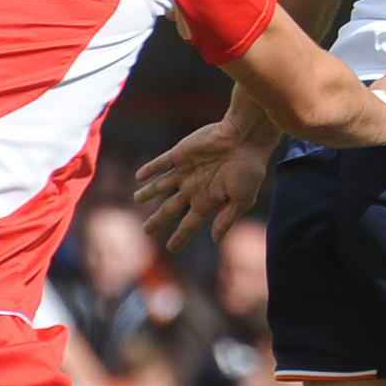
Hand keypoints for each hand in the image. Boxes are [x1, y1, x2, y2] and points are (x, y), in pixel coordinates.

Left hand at [136, 118, 274, 250]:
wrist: (246, 137)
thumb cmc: (249, 167)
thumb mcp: (243, 199)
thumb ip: (227, 218)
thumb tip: (216, 239)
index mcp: (208, 200)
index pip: (189, 223)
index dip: (180, 237)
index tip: (171, 248)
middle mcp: (195, 186)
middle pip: (170, 208)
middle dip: (158, 219)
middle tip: (146, 230)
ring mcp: (186, 170)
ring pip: (161, 185)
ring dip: (148, 192)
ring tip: (137, 198)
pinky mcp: (180, 153)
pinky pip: (161, 163)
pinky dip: (150, 169)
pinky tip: (140, 177)